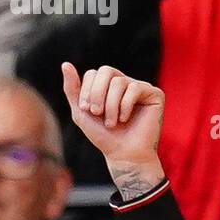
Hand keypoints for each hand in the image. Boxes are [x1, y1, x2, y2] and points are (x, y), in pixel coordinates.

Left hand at [61, 63, 165, 198]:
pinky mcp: (154, 93)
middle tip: (97, 113)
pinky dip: (125, 106)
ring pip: (119, 81)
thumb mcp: (81, 113)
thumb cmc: (103, 136)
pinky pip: (135, 88)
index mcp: (107, 86)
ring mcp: (139, 87)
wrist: (123, 155)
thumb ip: (72, 89)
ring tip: (112, 123)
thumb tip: (65, 64)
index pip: (93, 73)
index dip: (86, 91)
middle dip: (97, 93)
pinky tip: (125, 119)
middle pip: (105, 70)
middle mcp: (124, 83)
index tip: (86, 111)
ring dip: (110, 106)